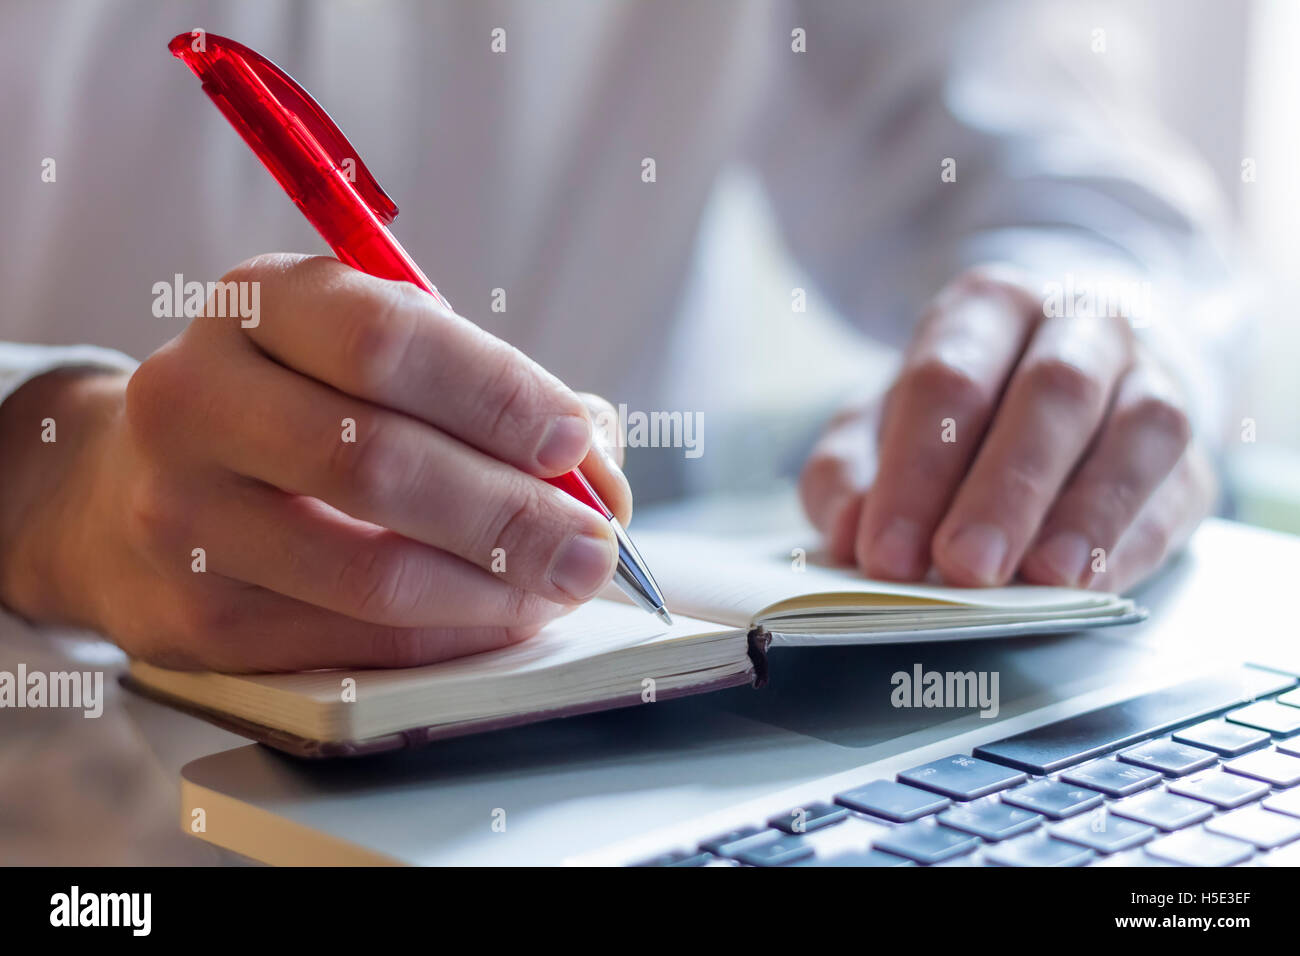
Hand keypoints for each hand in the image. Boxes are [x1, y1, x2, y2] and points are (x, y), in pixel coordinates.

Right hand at [0, 255, 630, 670]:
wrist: (138, 487)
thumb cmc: (300, 410)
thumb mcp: (377, 361)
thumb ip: (496, 397)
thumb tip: (600, 481)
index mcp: (258, 305)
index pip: (385, 341)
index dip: (495, 394)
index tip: (573, 439)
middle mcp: (196, 398)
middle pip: (376, 461)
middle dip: (511, 512)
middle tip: (593, 545)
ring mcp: (179, 514)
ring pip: (368, 570)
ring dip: (493, 588)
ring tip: (558, 584)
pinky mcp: (189, 619)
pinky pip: (349, 643)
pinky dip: (448, 637)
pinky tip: (496, 617)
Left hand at [799, 267, 1216, 592]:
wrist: (1062, 380)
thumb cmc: (956, 412)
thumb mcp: (880, 426)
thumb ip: (849, 473)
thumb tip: (848, 531)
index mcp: (987, 307)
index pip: (948, 380)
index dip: (915, 471)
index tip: (887, 552)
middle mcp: (1077, 326)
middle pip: (1051, 395)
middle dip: (1005, 489)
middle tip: (964, 566)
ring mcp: (1149, 376)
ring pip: (1137, 429)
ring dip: (1088, 512)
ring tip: (1042, 580)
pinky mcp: (1190, 447)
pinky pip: (1177, 486)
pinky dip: (1132, 540)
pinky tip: (1091, 585)